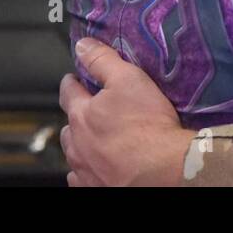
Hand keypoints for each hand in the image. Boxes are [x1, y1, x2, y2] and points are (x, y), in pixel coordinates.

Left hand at [59, 38, 195, 186]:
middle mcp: (78, 144)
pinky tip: (94, 167)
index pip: (68, 92)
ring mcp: (85, 169)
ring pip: (74, 153)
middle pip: (68, 126)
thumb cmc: (148, 125)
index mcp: (82, 114)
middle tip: (87, 110)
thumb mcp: (129, 79)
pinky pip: (81, 179)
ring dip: (80, 144)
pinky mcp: (95, 187)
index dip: (71, 82)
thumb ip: (103, 61)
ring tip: (91, 139)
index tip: (73, 78)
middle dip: (76, 116)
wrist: (163, 169)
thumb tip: (83, 46)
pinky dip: (85, 171)